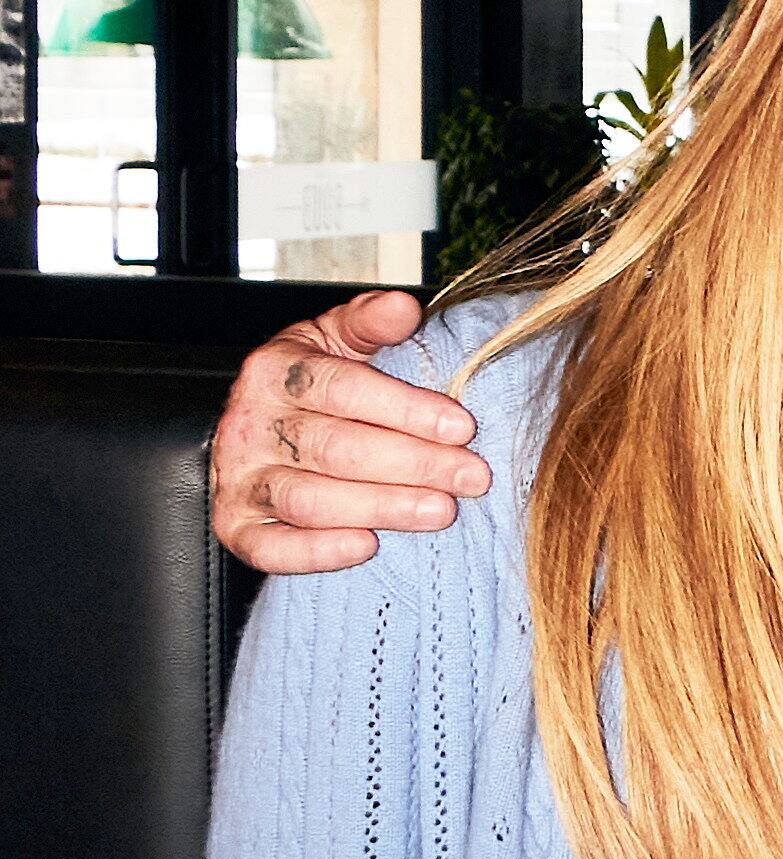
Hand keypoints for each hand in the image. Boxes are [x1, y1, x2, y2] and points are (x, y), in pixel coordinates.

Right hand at [212, 293, 488, 573]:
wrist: (255, 429)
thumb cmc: (310, 385)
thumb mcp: (335, 340)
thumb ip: (369, 323)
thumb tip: (402, 306)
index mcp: (275, 371)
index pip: (343, 389)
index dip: (405, 409)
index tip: (461, 426)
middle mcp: (250, 425)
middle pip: (336, 448)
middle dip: (413, 464)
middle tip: (470, 476)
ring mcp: (239, 479)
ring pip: (311, 500)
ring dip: (381, 507)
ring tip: (440, 510)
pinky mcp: (236, 526)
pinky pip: (273, 548)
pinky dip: (319, 552)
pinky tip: (368, 545)